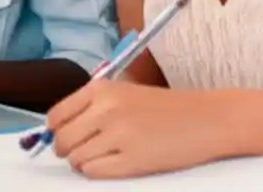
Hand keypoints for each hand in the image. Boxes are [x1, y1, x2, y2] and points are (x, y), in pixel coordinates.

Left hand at [45, 80, 237, 178]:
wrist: (206, 118)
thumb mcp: (124, 93)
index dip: (56, 131)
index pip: (56, 116)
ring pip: (76, 159)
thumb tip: (57, 130)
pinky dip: (97, 172)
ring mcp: (118, 135)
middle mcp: (105, 109)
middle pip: (62, 140)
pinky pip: (94, 172)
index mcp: (101, 89)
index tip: (64, 136)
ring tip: (105, 155)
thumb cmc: (166, 108)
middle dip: (67, 150)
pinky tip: (114, 163)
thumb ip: (92, 106)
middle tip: (82, 151)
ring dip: (84, 162)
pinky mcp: (131, 160)